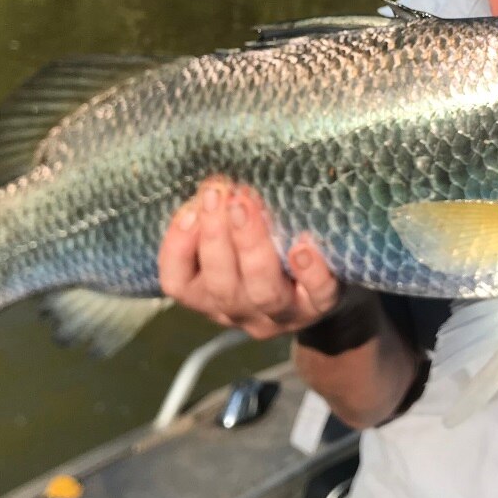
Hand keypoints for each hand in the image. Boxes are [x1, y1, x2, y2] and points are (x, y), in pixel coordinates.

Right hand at [158, 176, 347, 339]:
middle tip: (218, 195)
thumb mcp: (229, 235)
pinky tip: (303, 247)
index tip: (192, 208)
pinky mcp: (319, 308)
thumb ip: (218, 215)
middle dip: (216, 237)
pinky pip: (317, 296)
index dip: (177, 247)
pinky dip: (311, 273)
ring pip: (263, 291)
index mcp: (207, 294)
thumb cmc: (262, 248)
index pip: (178, 282)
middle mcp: (239, 310)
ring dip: (253, 246)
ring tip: (247, 205)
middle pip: (221, 286)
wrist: (319, 282)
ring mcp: (280, 314)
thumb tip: (216, 183)